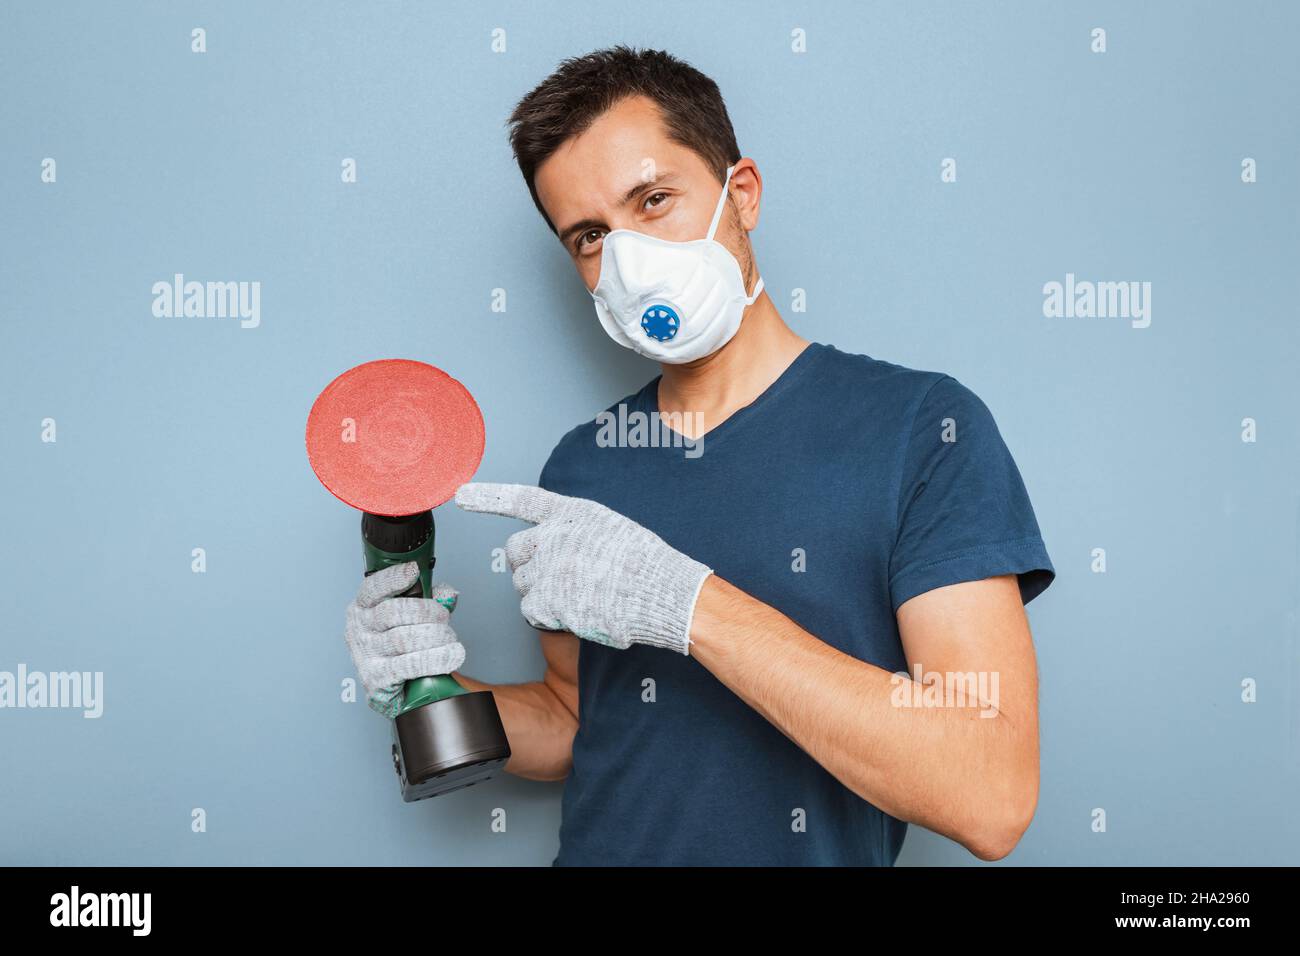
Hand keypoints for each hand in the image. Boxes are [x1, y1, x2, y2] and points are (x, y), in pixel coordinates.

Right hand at [344, 561, 463, 717]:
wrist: (395, 689)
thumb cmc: (401, 647)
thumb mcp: (412, 617)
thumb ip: (430, 599)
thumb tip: (448, 594)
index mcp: (363, 608)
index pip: (372, 588)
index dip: (393, 578)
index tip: (414, 571)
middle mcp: (358, 629)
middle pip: (393, 612)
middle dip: (427, 612)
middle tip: (444, 618)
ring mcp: (365, 655)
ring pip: (404, 639)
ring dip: (435, 637)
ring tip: (450, 640)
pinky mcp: (376, 679)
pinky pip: (408, 665)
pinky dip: (434, 660)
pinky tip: (450, 657)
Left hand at [455, 482, 711, 654]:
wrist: (663, 593)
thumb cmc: (647, 564)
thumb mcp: (611, 528)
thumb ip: (577, 531)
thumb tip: (557, 545)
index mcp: (573, 513)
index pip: (521, 500)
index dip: (489, 497)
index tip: (461, 494)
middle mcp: (555, 536)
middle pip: (515, 551)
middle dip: (528, 565)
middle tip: (557, 578)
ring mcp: (549, 568)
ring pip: (523, 584)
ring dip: (541, 593)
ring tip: (579, 595)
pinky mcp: (549, 600)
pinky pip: (530, 610)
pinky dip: (547, 616)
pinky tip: (575, 612)